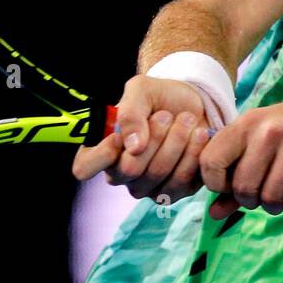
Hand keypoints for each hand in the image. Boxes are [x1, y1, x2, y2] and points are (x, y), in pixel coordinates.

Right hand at [71, 74, 212, 204]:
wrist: (195, 103)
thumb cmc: (160, 97)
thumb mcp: (141, 90)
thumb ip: (130, 113)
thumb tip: (133, 147)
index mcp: (102, 150)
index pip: (84, 167)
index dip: (102, 154)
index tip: (121, 133)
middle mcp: (121, 174)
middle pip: (129, 170)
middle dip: (153, 138)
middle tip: (165, 115)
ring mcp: (147, 186)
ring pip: (157, 174)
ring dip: (176, 142)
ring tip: (186, 119)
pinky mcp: (174, 192)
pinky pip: (181, 182)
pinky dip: (192, 154)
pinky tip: (198, 135)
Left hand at [200, 98, 282, 219]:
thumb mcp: (263, 143)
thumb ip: (235, 177)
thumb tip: (212, 214)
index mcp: (248, 122)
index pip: (210, 162)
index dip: (216, 184)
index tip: (232, 187)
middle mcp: (270, 131)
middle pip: (242, 188)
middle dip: (251, 201)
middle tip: (265, 194)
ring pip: (270, 199)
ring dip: (275, 206)